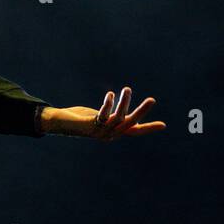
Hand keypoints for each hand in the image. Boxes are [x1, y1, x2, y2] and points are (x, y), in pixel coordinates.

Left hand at [41, 87, 165, 139]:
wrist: (60, 124)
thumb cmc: (81, 119)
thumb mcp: (101, 118)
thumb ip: (113, 117)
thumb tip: (125, 115)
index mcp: (114, 132)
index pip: (135, 131)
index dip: (149, 128)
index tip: (164, 125)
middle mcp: (109, 134)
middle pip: (130, 124)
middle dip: (142, 111)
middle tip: (152, 99)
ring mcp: (100, 131)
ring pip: (118, 118)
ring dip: (124, 103)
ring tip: (127, 89)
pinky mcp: (90, 126)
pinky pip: (102, 115)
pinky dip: (107, 105)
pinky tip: (110, 95)